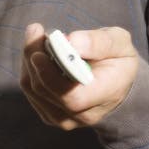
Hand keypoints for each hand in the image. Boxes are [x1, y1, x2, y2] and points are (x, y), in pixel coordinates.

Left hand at [20, 23, 138, 129]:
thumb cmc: (118, 59)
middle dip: (34, 56)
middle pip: (46, 89)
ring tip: (38, 36)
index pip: (72, 96)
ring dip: (29, 59)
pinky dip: (29, 68)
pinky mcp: (51, 116)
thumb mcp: (120, 43)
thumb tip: (71, 41)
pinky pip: (30, 91)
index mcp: (105, 95)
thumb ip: (99, 42)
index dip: (50, 76)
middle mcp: (84, 114)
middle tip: (36, 29)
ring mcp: (65, 119)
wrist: (116, 85)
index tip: (38, 52)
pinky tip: (39, 52)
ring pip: (33, 89)